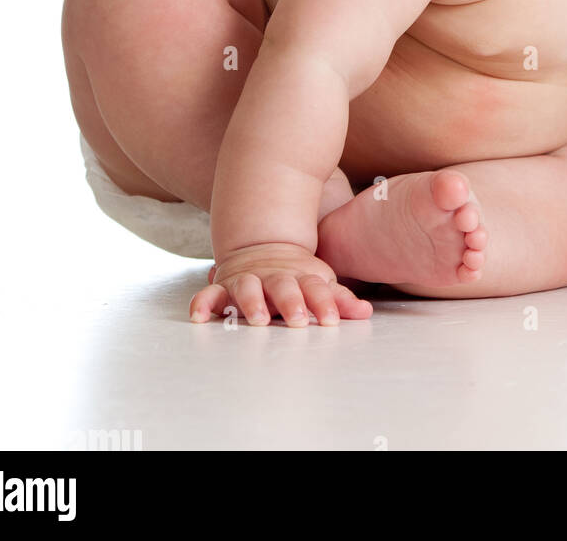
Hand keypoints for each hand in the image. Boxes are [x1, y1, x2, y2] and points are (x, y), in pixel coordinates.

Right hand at [189, 241, 372, 325]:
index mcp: (301, 276)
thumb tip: (367, 313)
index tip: (331, 321)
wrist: (263, 245)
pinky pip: (209, 294)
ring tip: (259, 320)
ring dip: (253, 303)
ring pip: (248, 288)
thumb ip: (340, 300)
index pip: (316, 288)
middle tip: (298, 321)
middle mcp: (274, 277)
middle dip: (291, 303)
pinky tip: (199, 317)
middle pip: (284, 287)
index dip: (325, 303)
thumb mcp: (321, 284)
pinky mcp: (224, 287)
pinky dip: (203, 303)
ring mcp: (248, 280)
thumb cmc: (297, 275)